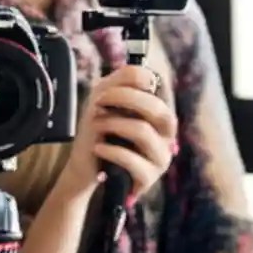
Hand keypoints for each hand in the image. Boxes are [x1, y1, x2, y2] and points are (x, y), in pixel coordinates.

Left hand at [63, 65, 177, 200]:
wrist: (87, 167)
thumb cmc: (99, 131)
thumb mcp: (104, 100)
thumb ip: (122, 80)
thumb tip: (145, 74)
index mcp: (158, 111)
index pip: (159, 89)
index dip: (133, 84)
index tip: (105, 90)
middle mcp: (166, 133)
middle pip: (157, 108)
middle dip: (124, 99)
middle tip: (98, 102)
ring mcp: (161, 156)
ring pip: (143, 131)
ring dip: (113, 124)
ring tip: (97, 126)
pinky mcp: (149, 178)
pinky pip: (132, 160)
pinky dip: (111, 151)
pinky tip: (98, 148)